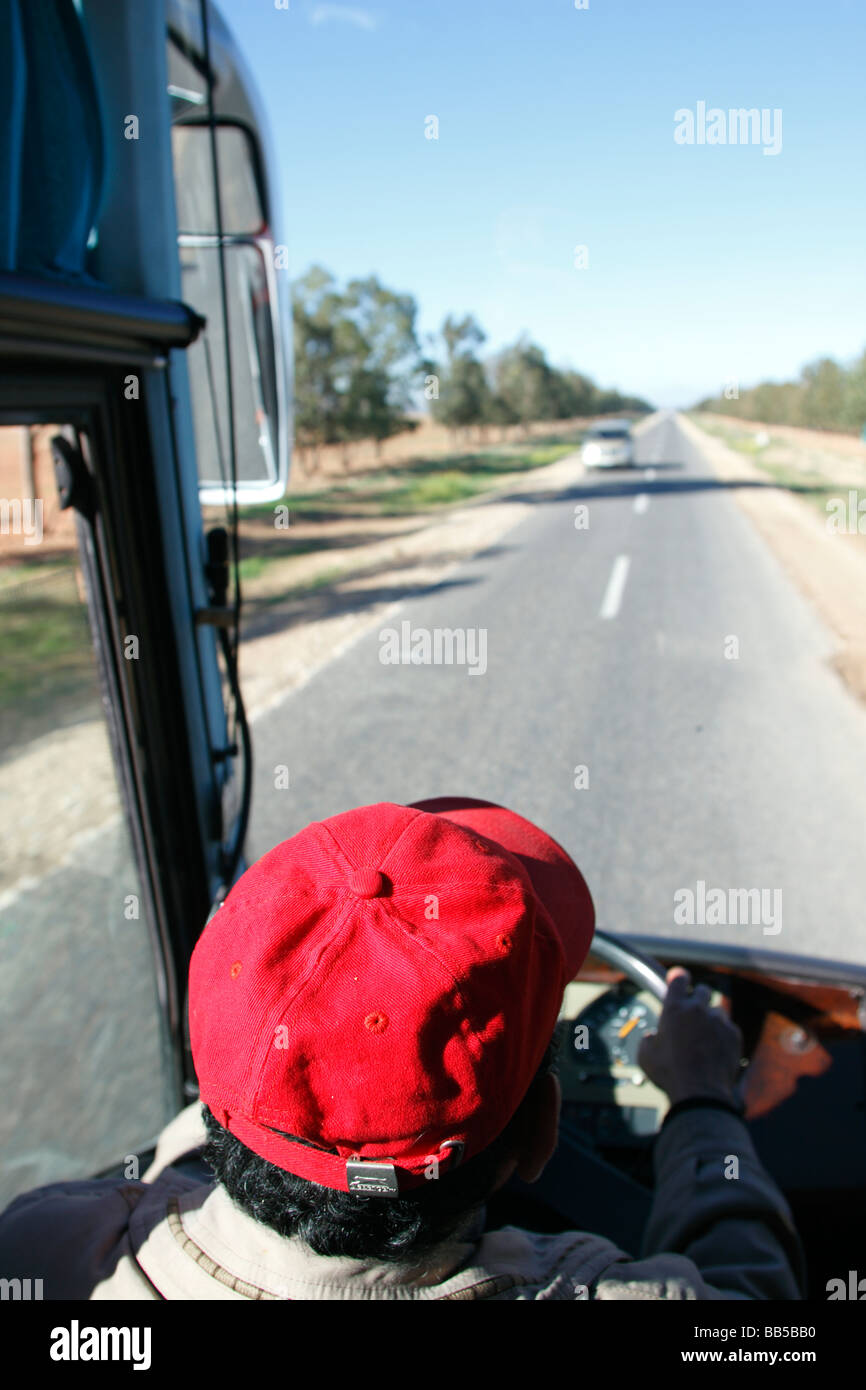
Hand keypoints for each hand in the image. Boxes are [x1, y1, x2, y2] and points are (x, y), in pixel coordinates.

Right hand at [637, 967, 743, 1106]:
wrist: (700, 1093)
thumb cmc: (670, 1075)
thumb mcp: (645, 1056)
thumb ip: (649, 1039)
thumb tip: (652, 1037)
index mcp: (674, 1010)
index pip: (678, 979)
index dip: (678, 976)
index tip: (678, 977)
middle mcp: (697, 1010)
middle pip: (702, 990)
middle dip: (697, 998)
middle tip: (693, 1012)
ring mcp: (718, 1021)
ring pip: (716, 1011)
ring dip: (711, 1020)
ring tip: (705, 1039)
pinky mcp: (733, 1035)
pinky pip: (729, 1028)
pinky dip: (723, 1035)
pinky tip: (716, 1050)